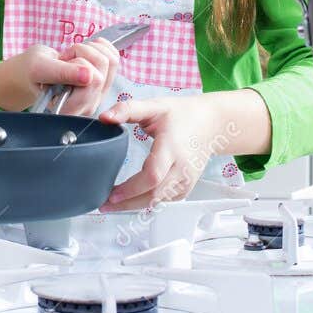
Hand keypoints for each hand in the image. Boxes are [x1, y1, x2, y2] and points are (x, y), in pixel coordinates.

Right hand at [0, 43, 113, 113]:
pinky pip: (114, 57)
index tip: (61, 63)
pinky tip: (82, 53)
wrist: (32, 73)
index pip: (93, 81)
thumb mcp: (40, 68)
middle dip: (83, 52)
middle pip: (104, 67)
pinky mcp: (103, 84)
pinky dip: (98, 47)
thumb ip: (62, 73)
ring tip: (70, 58)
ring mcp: (97, 96)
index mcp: (70, 110)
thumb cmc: (31, 72)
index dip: (79, 63)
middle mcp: (87, 106)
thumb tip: (89, 75)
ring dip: (89, 49)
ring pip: (110, 60)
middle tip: (64, 59)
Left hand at [98, 95, 229, 211]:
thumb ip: (128, 109)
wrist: (211, 124)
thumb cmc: (182, 115)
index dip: (131, 189)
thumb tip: (104, 117)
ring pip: (157, 202)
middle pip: (153, 195)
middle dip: (126, 203)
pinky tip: (129, 200)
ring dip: (133, 206)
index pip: (152, 175)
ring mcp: (186, 180)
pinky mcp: (186, 187)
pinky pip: (163, 201)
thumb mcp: (154, 106)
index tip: (111, 194)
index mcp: (172, 148)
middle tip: (102, 204)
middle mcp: (182, 168)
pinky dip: (145, 202)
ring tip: (110, 204)